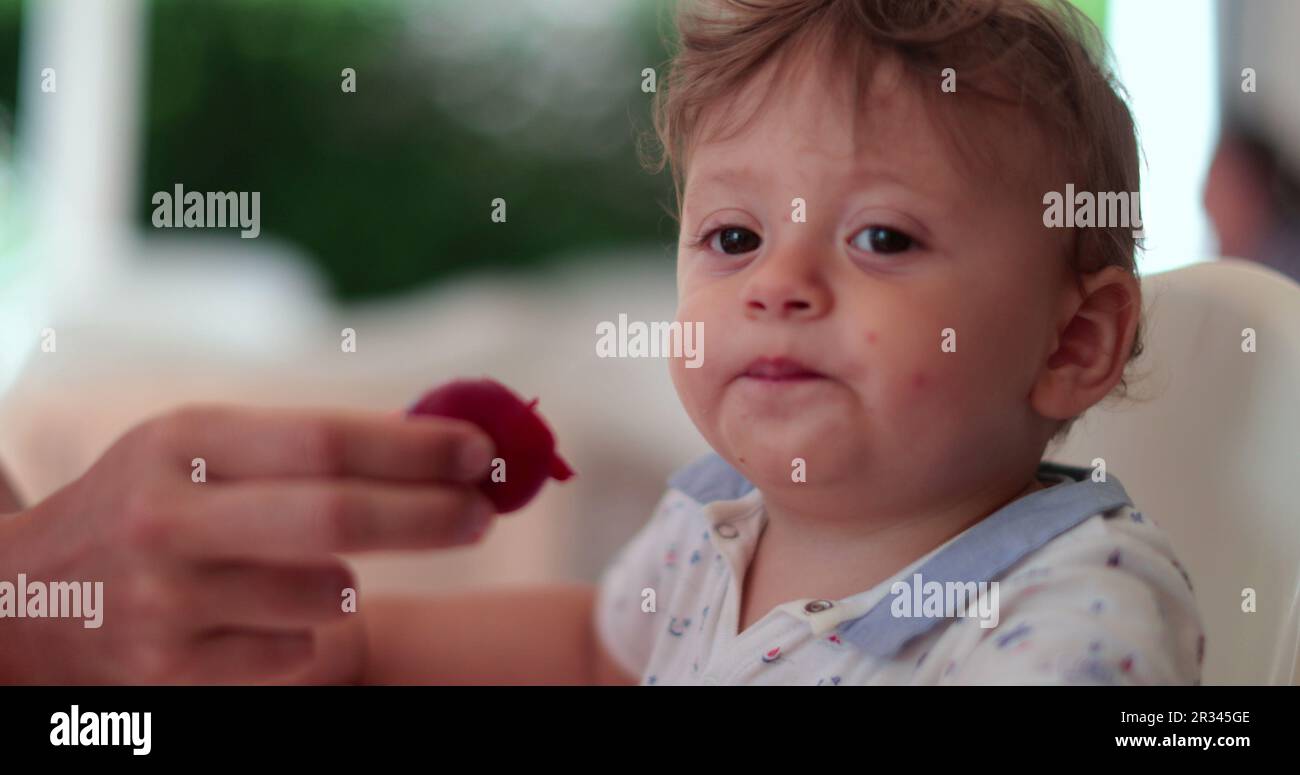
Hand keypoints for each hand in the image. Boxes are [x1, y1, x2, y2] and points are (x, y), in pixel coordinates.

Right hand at [0, 405, 495, 683]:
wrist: (30, 598)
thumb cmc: (151, 503)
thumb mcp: (200, 447)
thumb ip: (306, 445)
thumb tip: (441, 445)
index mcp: (182, 441)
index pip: (325, 439)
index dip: (416, 449)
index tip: (481, 453)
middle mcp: (169, 518)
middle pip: (337, 519)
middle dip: (430, 517)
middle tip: (484, 515)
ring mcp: (169, 601)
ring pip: (327, 595)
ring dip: (346, 584)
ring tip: (311, 570)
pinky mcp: (175, 669)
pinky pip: (296, 652)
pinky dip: (303, 632)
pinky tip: (256, 614)